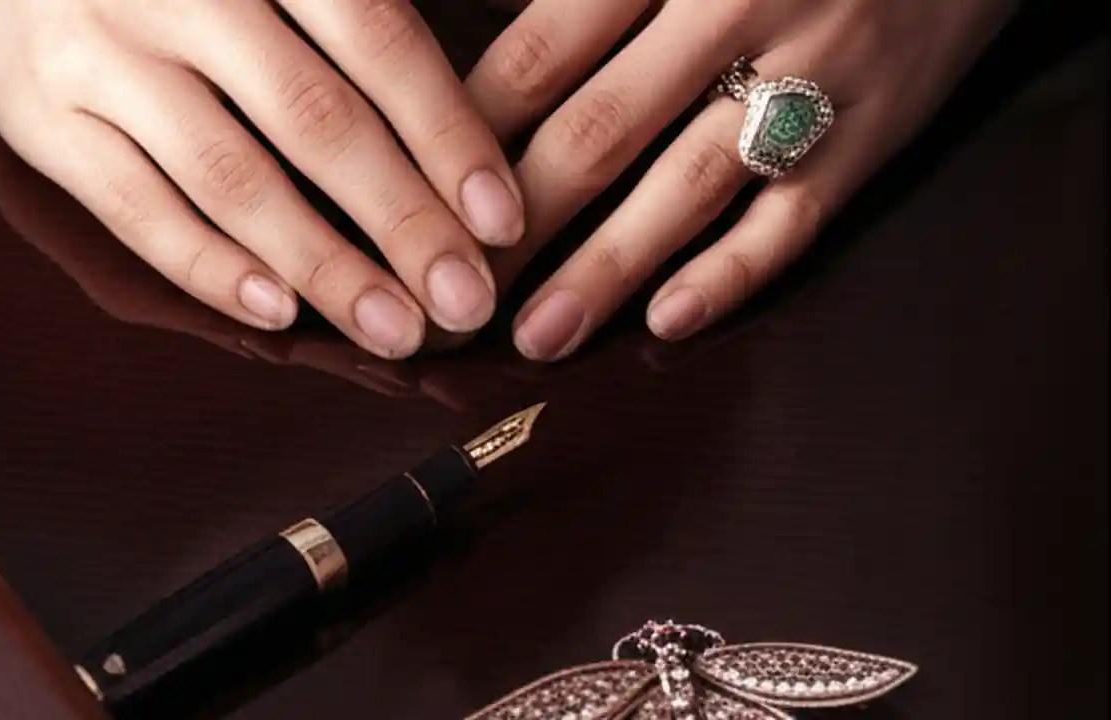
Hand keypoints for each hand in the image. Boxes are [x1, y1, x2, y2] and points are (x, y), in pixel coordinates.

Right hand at [0, 0, 525, 358]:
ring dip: (324, 265)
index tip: (502, 221)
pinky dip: (209, 267)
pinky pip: (133, 208)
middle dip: (404, 222)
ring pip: (231, 178)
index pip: (378, 40)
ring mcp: (96, 53)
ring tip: (395, 329)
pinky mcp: (34, 116)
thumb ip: (346, 14)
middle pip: (315, 120)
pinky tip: (280, 313)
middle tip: (467, 302)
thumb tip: (460, 119)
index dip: (447, 135)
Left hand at [466, 0, 1018, 359]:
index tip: (418, 203)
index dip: (468, 138)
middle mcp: (735, 7)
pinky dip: (730, 275)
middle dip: (516, 222)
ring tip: (536, 336)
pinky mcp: (870, 135)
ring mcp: (812, 76)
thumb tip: (485, 55)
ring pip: (686, 188)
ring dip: (604, 270)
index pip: (541, 53)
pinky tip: (667, 323)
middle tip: (453, 290)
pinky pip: (794, 220)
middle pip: (599, 130)